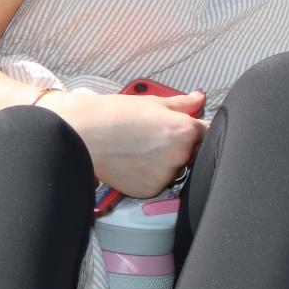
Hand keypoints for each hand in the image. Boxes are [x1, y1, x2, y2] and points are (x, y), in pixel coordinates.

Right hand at [43, 88, 208, 197]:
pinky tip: (133, 164)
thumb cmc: (115, 114)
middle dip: (180, 147)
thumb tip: (201, 98)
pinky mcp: (149, 190)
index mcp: (185, 131)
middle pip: (192, 153)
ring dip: (165, 163)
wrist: (82, 133)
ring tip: (140, 151)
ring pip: (174, 170)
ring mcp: (165, 175)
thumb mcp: (154, 103)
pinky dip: (149, 176)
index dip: (195, 131)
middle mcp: (180, 155)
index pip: (206, 133)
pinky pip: (157, 184)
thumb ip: (183, 104)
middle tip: (153, 139)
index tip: (183, 130)